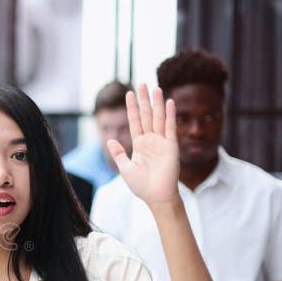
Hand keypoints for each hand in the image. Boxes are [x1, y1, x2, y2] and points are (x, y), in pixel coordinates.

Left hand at [108, 84, 180, 208]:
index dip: (132, 108)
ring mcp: (161, 142)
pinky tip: (169, 102)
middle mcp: (150, 140)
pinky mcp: (171, 146)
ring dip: (156, 103)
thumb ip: (118, 154)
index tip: (129, 94)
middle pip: (146, 116)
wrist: (156, 196)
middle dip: (144, 100)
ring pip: (158, 118)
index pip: (134, 122)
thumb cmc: (141, 185)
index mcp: (139, 145)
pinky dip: (169, 115)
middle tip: (142, 84)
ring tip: (154, 88)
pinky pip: (170, 127)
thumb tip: (110, 140)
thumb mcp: (125, 168)